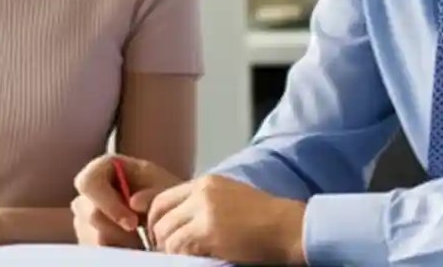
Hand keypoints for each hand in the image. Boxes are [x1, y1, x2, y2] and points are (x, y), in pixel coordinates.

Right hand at [71, 155, 182, 248]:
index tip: (133, 223)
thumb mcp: (167, 191)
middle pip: (88, 213)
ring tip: (139, 241)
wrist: (169, 217)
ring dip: (117, 243)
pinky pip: (93, 249)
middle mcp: (91, 190)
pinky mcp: (87, 235)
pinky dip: (114, 251)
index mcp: (106, 168)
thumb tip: (132, 202)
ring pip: (89, 235)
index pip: (88, 182)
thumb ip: (153, 193)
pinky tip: (132, 248)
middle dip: (116, 230)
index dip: (106, 203)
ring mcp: (86, 213)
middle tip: (140, 238)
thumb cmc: (168, 197)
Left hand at [148, 175, 305, 263]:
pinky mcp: (209, 231)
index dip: (154, 220)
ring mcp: (204, 211)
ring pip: (167, 233)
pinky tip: (191, 260)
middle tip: (163, 251)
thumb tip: (180, 221)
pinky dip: (180, 256)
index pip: (163, 199)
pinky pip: (180, 246)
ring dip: (168, 249)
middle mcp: (201, 193)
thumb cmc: (264, 218)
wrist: (288, 227)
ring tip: (178, 258)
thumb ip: (203, 203)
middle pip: (160, 215)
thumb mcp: (228, 198)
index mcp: (205, 183)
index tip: (158, 236)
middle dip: (157, 237)